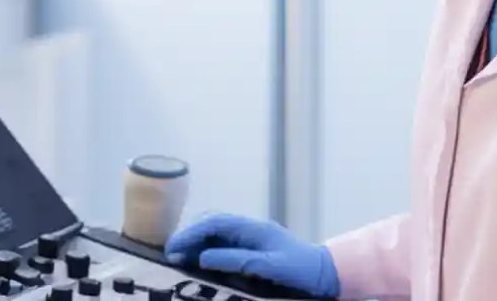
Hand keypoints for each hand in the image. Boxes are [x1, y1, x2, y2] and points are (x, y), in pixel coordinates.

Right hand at [164, 213, 339, 297]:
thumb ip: (238, 260)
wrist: (325, 273)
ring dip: (196, 241)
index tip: (173, 247)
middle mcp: (249, 227)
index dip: (191, 233)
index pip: (214, 223)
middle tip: (171, 253)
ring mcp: (250, 236)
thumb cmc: (301, 269)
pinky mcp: (251, 247)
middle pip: (211, 223)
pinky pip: (223, 242)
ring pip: (215, 231)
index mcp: (253, 227)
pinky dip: (207, 248)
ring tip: (180, 256)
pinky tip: (199, 260)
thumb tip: (204, 257)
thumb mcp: (269, 266)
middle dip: (189, 235)